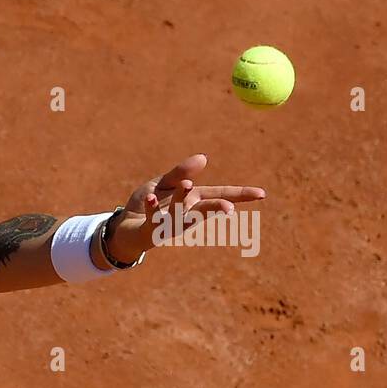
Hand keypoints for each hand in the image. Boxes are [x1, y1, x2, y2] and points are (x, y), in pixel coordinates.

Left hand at [108, 153, 266, 260]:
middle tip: (228, 208)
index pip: (220, 194)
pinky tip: (152, 198)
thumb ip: (180, 172)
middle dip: (217, 207)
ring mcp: (170, 224)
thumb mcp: (163, 184)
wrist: (125, 227)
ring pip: (181, 213)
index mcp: (193, 200)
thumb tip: (204, 157)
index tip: (262, 194)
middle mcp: (186, 213)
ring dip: (184, 200)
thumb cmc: (149, 205)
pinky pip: (154, 219)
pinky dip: (154, 209)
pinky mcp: (152, 230)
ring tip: (187, 185)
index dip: (240, 195)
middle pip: (206, 208)